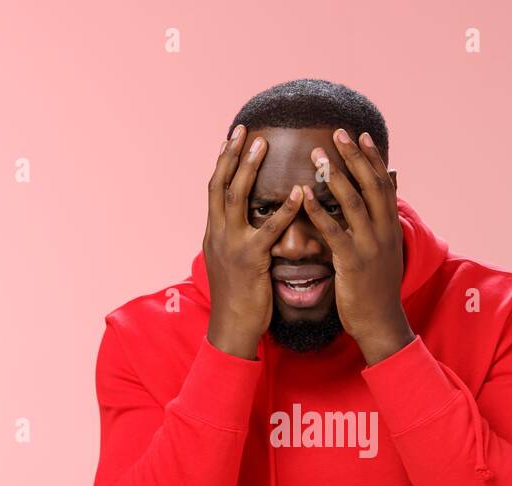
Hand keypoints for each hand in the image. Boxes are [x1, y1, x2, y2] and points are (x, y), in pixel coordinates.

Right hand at [203, 125, 303, 358]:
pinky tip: (297, 193)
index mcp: (214, 233)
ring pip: (236, 198)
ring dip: (249, 168)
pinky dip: (283, 209)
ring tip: (263, 145)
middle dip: (231, 155)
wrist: (232, 328)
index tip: (231, 138)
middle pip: (220, 184)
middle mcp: (218, 234)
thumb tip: (249, 224)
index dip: (222, 162)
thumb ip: (238, 239)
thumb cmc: (239, 299)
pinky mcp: (250, 260)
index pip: (215, 188)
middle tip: (244, 130)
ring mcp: (231, 245)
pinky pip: (268, 230)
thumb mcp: (232, 263)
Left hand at [300, 129, 412, 364]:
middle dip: (354, 158)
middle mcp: (383, 232)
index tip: (360, 135)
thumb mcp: (385, 251)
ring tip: (318, 156)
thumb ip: (382, 221)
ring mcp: (370, 246)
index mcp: (390, 227)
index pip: (383, 184)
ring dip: (334, 177)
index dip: (372, 159)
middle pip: (370, 186)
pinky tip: (303, 196)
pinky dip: (318, 212)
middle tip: (339, 133)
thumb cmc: (377, 288)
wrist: (381, 323)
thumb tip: (388, 194)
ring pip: (354, 203)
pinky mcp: (353, 263)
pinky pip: (334, 232)